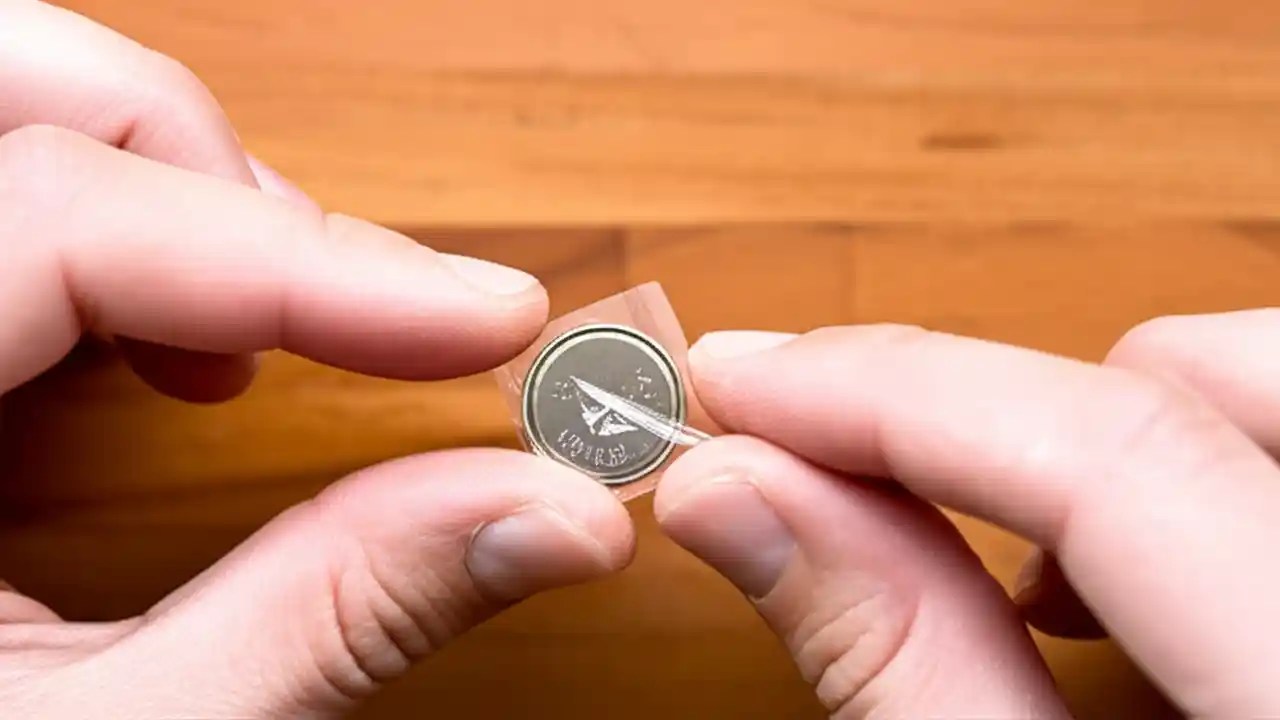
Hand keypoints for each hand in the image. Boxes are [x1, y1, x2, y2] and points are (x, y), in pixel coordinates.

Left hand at [0, 3, 631, 716]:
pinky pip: (20, 222)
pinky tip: (181, 363)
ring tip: (253, 336)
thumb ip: (328, 618)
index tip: (483, 317)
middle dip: (195, 161)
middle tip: (326, 298)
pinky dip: (128, 248)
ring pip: (12, 129)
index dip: (301, 258)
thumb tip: (546, 516)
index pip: (55, 223)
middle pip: (1, 99)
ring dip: (168, 187)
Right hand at [658, 314, 1279, 716]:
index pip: (1119, 457)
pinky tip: (1104, 596)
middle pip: (1222, 375)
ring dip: (1108, 435)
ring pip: (1257, 394)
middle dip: (1013, 395)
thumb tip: (735, 492)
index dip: (900, 399)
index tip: (743, 387)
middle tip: (849, 458)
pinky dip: (1184, 481)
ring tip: (1014, 577)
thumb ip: (896, 671)